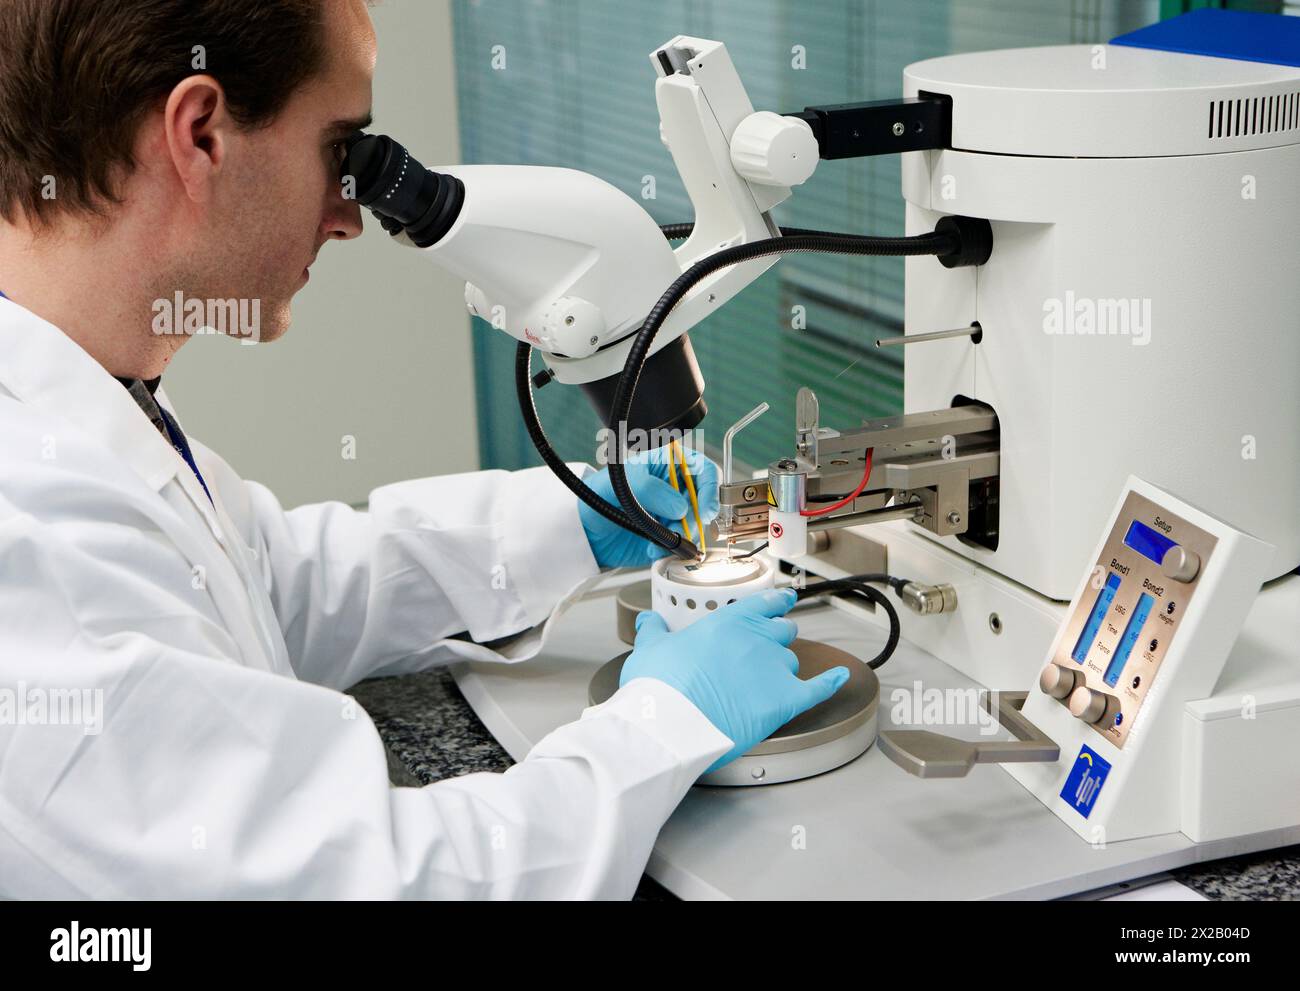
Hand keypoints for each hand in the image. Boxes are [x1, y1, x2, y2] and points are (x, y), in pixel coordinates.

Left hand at [579, 447, 719, 567]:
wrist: (583, 529)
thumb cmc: (597, 495)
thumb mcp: (621, 483)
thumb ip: (651, 490)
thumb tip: (680, 508)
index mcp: (666, 465)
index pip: (703, 470)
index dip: (710, 487)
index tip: (706, 508)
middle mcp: (673, 488)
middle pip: (705, 501)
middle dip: (695, 518)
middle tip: (680, 528)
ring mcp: (671, 513)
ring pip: (696, 525)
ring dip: (682, 535)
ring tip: (657, 539)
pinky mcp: (667, 536)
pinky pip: (683, 545)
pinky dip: (672, 549)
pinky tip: (652, 548)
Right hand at [620, 588, 849, 771]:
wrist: (670, 723)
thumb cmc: (659, 687)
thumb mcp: (649, 650)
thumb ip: (653, 632)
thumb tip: (648, 620)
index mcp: (729, 622)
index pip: (765, 603)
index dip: (777, 602)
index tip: (783, 600)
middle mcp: (758, 639)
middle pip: (783, 631)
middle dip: (777, 637)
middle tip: (766, 647)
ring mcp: (775, 669)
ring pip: (791, 661)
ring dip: (783, 667)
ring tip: (766, 681)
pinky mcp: (786, 700)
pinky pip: (817, 689)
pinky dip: (830, 682)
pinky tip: (838, 679)